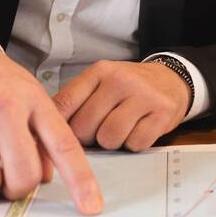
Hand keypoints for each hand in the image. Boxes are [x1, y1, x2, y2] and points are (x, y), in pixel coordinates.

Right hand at [0, 36, 101, 210]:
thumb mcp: (29, 96)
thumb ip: (43, 135)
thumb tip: (47, 177)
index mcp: (34, 100)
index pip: (64, 145)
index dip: (80, 180)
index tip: (91, 206)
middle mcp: (4, 108)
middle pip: (23, 176)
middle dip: (16, 189)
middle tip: (6, 177)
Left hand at [51, 59, 190, 151]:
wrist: (171, 81)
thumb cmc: (129, 88)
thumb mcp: (101, 83)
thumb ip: (75, 102)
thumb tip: (43, 131)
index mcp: (100, 72)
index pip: (65, 103)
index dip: (57, 128)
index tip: (56, 139)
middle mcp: (120, 80)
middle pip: (85, 127)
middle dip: (88, 137)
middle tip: (98, 131)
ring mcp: (143, 96)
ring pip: (109, 138)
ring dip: (112, 142)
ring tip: (120, 130)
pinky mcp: (161, 114)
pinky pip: (135, 144)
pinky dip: (133, 144)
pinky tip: (137, 130)